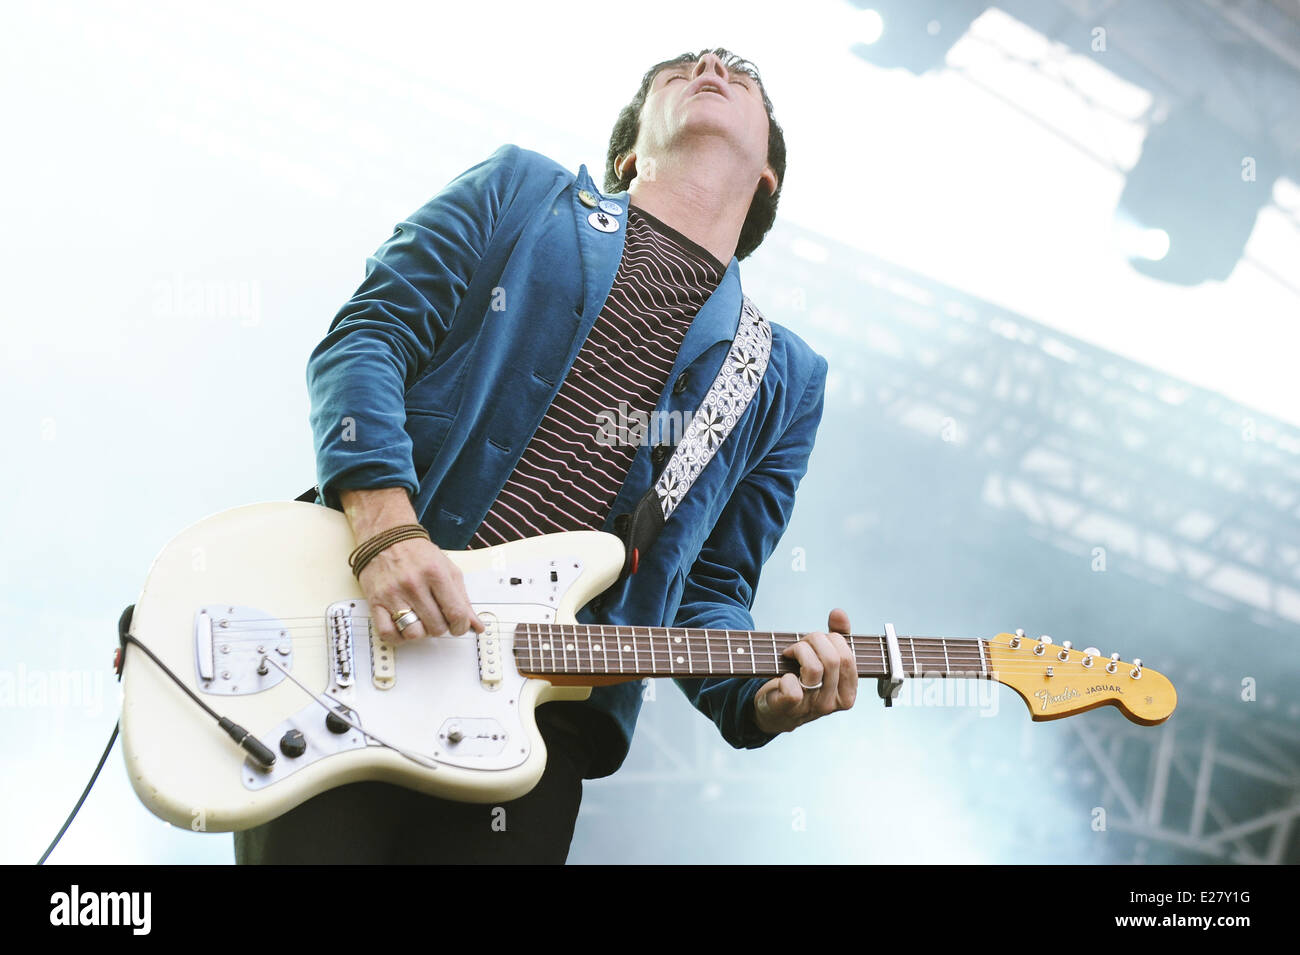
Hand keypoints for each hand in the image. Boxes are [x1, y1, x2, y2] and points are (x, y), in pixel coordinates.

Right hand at [359, 536, 484, 642]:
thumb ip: (463, 599)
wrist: (386, 538)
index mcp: (435, 573)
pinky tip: (403, 628)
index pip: (456, 613)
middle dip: (441, 628)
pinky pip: (388, 633)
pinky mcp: (376, 602)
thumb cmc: (418, 554)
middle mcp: (414, 584)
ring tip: (421, 622)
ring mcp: (393, 594)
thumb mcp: (447, 569)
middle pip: (436, 626)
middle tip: (438, 619)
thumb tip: (476, 625)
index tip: (459, 626)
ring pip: (414, 633)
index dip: (461, 626)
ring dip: (421, 633)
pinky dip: (398, 637)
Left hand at [753, 608, 855, 733]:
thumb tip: (839, 613)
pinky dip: (785, 676)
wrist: (775, 710)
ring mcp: (812, 707)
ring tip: (789, 653)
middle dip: (813, 640)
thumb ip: (836, 636)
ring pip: (814, 668)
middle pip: (832, 659)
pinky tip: (782, 677)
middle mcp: (833, 703)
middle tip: (800, 643)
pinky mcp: (791, 708)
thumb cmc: (801, 680)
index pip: (848, 657)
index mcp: (847, 693)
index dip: (831, 639)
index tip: (816, 641)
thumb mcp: (823, 660)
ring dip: (798, 651)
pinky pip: (792, 687)